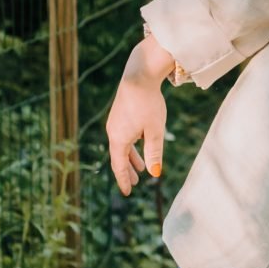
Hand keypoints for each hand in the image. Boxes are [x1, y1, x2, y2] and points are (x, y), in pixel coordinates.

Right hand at [105, 33, 173, 195]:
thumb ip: (154, 153)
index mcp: (119, 138)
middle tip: (135, 183)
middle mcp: (113, 131)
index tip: (128, 192)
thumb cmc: (148, 103)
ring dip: (131, 157)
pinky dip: (131, 145)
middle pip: (119, 156)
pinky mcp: (120, 113)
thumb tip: (155, 174)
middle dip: (127, 171)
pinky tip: (140, 144)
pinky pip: (124, 135)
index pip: (119, 165)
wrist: (139, 75)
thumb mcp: (155, 131)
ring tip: (141, 168)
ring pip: (123, 145)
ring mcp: (115, 121)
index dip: (124, 180)